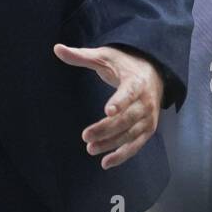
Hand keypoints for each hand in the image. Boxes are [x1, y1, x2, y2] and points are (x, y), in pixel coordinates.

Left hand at [53, 44, 163, 169]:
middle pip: (126, 119)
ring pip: (130, 134)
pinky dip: (122, 155)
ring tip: (90, 149)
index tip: (108, 111)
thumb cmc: (124, 64)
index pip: (128, 92)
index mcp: (136, 81)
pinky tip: (106, 162)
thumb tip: (57, 48)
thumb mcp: (104, 56)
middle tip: (85, 136)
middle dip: (106, 129)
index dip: (120, 102)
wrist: (154, 72)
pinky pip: (136, 145)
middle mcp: (146, 101)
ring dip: (111, 144)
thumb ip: (81, 56)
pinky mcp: (148, 129)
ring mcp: (148, 117)